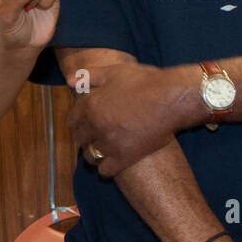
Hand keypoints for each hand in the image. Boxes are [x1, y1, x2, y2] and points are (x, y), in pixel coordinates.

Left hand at [67, 62, 196, 176]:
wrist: (172, 97)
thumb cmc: (145, 81)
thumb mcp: (114, 71)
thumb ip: (89, 76)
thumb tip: (69, 81)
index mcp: (90, 105)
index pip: (72, 120)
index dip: (78, 121)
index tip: (85, 123)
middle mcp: (96, 125)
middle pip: (79, 139)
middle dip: (85, 137)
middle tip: (96, 136)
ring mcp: (109, 143)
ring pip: (90, 156)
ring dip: (94, 153)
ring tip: (104, 149)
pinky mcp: (125, 157)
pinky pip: (105, 170)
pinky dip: (107, 168)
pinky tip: (113, 161)